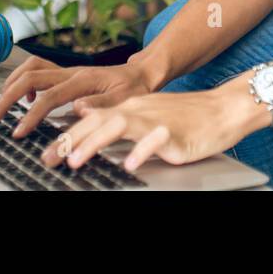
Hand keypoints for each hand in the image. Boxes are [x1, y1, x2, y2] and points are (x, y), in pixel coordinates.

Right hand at [0, 56, 155, 135]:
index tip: (18, 132)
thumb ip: (100, 105)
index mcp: (82, 80)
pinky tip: (26, 98)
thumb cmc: (132, 88)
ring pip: (30, 68)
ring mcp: (66, 70)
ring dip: (11, 84)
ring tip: (1, 104)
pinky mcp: (64, 72)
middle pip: (30, 76)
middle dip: (7, 96)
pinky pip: (37, 69)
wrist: (139, 72)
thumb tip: (76, 109)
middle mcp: (70, 71)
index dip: (31, 115)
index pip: (49, 97)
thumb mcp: (124, 101)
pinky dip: (23, 80)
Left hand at [39, 86, 257, 172]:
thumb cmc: (188, 116)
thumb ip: (118, 117)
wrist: (225, 109)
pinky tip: (130, 165)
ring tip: (77, 160)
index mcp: (131, 108)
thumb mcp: (147, 115)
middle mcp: (139, 111)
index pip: (91, 119)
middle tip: (50, 158)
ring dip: (94, 142)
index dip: (67, 135)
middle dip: (70, 140)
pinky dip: (141, 152)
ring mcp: (157, 121)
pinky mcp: (176, 133)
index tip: (47, 152)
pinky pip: (156, 140)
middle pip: (98, 121)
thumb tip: (86, 118)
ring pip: (120, 126)